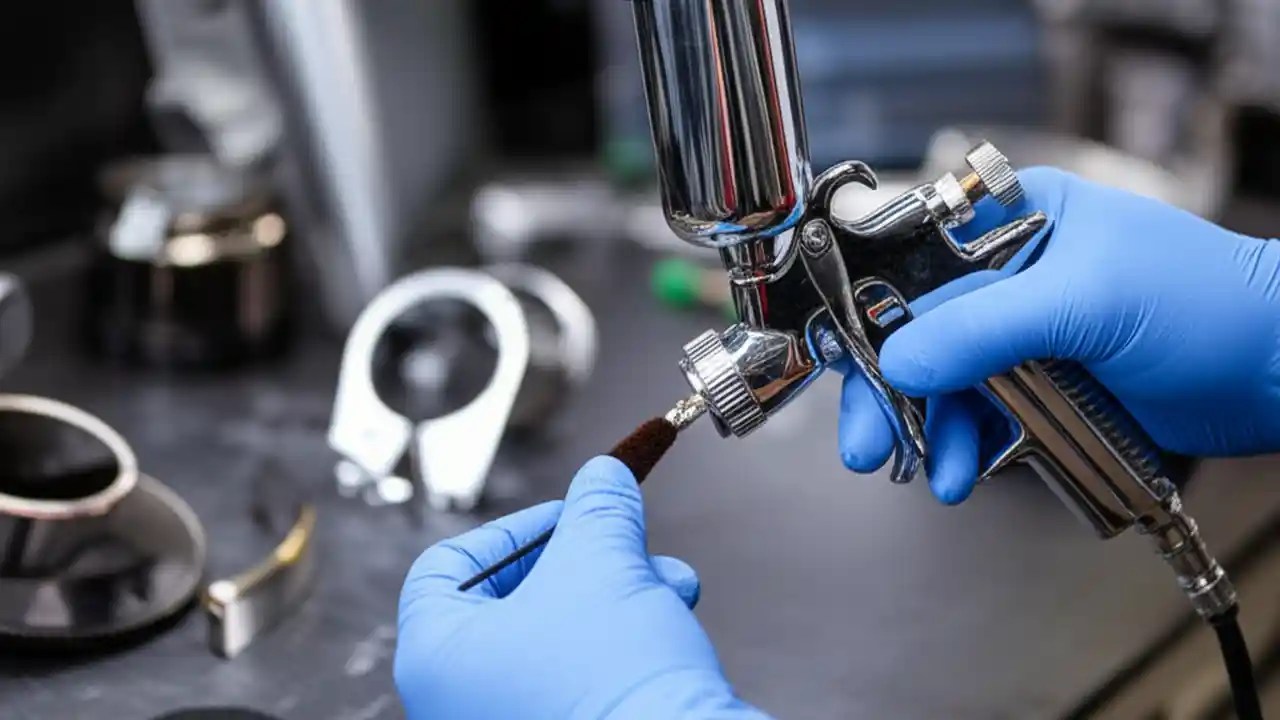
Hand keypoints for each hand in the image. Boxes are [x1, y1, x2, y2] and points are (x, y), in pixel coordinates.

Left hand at [395, 456, 769, 719]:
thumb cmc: (610, 681)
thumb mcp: (601, 562)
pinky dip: (624, 642)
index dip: (515, 528)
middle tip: (625, 540)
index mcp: (435, 657)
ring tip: (668, 583)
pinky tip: (669, 619)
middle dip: (588, 559)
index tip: (569, 513)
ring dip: (620, 594)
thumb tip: (603, 478)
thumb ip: (596, 508)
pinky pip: (583, 678)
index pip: (449, 567)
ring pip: (560, 638)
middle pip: (515, 600)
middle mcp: (458, 701)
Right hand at [839, 167, 1279, 502]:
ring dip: (929, 429)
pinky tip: (960, 472)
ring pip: (942, 380)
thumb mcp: (1085, 300)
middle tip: (865, 439)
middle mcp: (1007, 272)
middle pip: (914, 328)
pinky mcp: (1039, 384)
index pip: (910, 256)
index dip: (868, 307)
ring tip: (934, 471)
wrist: (1275, 373)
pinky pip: (979, 414)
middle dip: (887, 388)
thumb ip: (983, 328)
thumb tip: (899, 359)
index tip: (846, 357)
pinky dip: (964, 445)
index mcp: (1011, 219)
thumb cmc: (1207, 302)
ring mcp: (1022, 332)